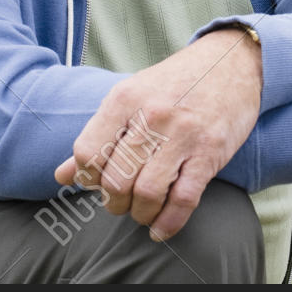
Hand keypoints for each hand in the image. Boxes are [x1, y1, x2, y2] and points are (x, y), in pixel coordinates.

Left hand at [54, 27, 261, 239]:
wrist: (230, 62)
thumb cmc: (175, 83)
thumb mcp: (131, 97)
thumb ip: (98, 135)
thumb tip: (61, 175)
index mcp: (125, 99)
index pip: (87, 153)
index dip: (87, 178)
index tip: (99, 183)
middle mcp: (151, 115)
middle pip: (116, 180)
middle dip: (114, 203)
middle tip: (122, 203)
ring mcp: (183, 133)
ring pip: (147, 193)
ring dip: (140, 214)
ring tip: (143, 212)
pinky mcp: (210, 150)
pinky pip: (184, 198)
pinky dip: (169, 222)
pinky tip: (162, 228)